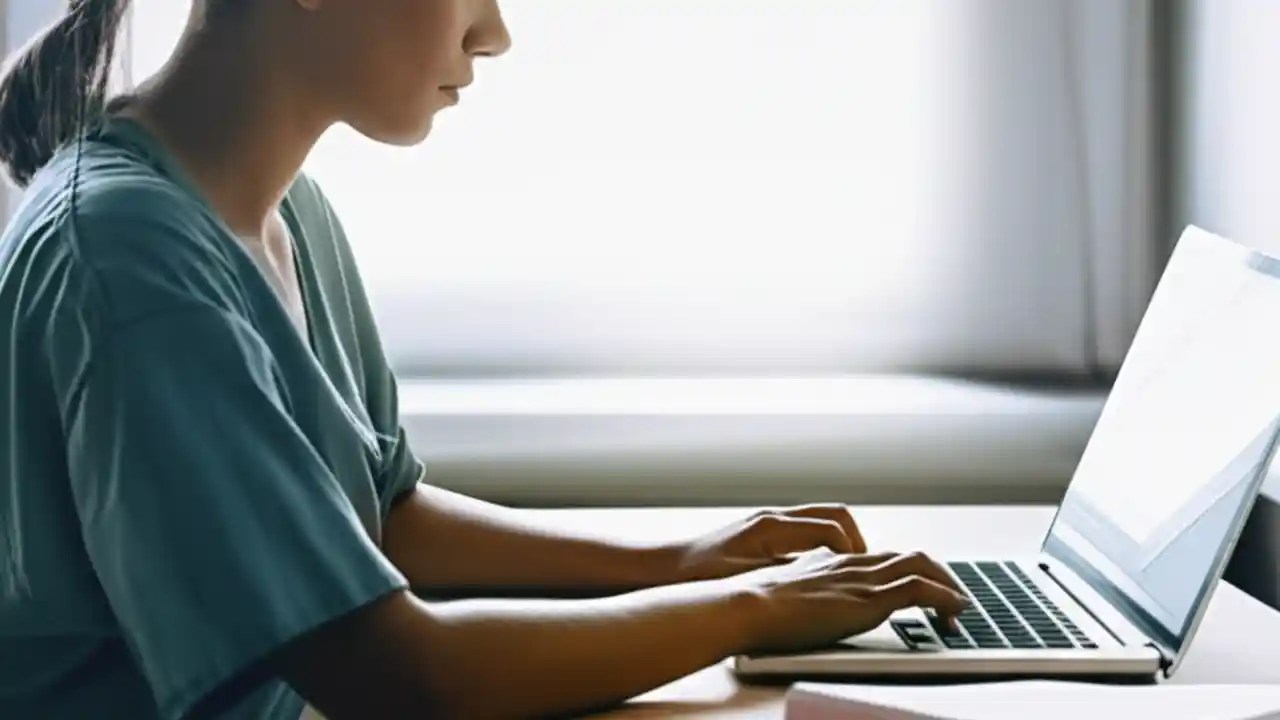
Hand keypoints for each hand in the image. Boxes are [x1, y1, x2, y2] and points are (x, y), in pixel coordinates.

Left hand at [666, 504, 867, 582]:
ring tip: (848, 571)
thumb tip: (825, 576)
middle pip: (834, 514)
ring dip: (840, 541)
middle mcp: (773, 518)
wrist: (668, 569)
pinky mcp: (762, 532)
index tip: (862, 575)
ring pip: (821, 519)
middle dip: (856, 540)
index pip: (833, 528)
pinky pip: (805, 530)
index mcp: (774, 527)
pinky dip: (822, 545)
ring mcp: (768, 522)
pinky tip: (818, 572)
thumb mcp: (748, 581)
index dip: (853, 552)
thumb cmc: (700, 577)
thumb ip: (788, 575)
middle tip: (864, 569)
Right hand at [732, 548, 969, 654]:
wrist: (749, 605)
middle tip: (950, 596)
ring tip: (960, 607)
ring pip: (921, 565)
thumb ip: (807, 592)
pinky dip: (945, 598)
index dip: (906, 572)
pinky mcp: (869, 598)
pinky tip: (955, 612)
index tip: (919, 589)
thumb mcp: (788, 592)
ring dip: (948, 585)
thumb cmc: (758, 606)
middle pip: (908, 556)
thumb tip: (810, 604)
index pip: (883, 559)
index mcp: (834, 563)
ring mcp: (862, 579)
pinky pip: (920, 590)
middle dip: (936, 573)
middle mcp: (853, 564)